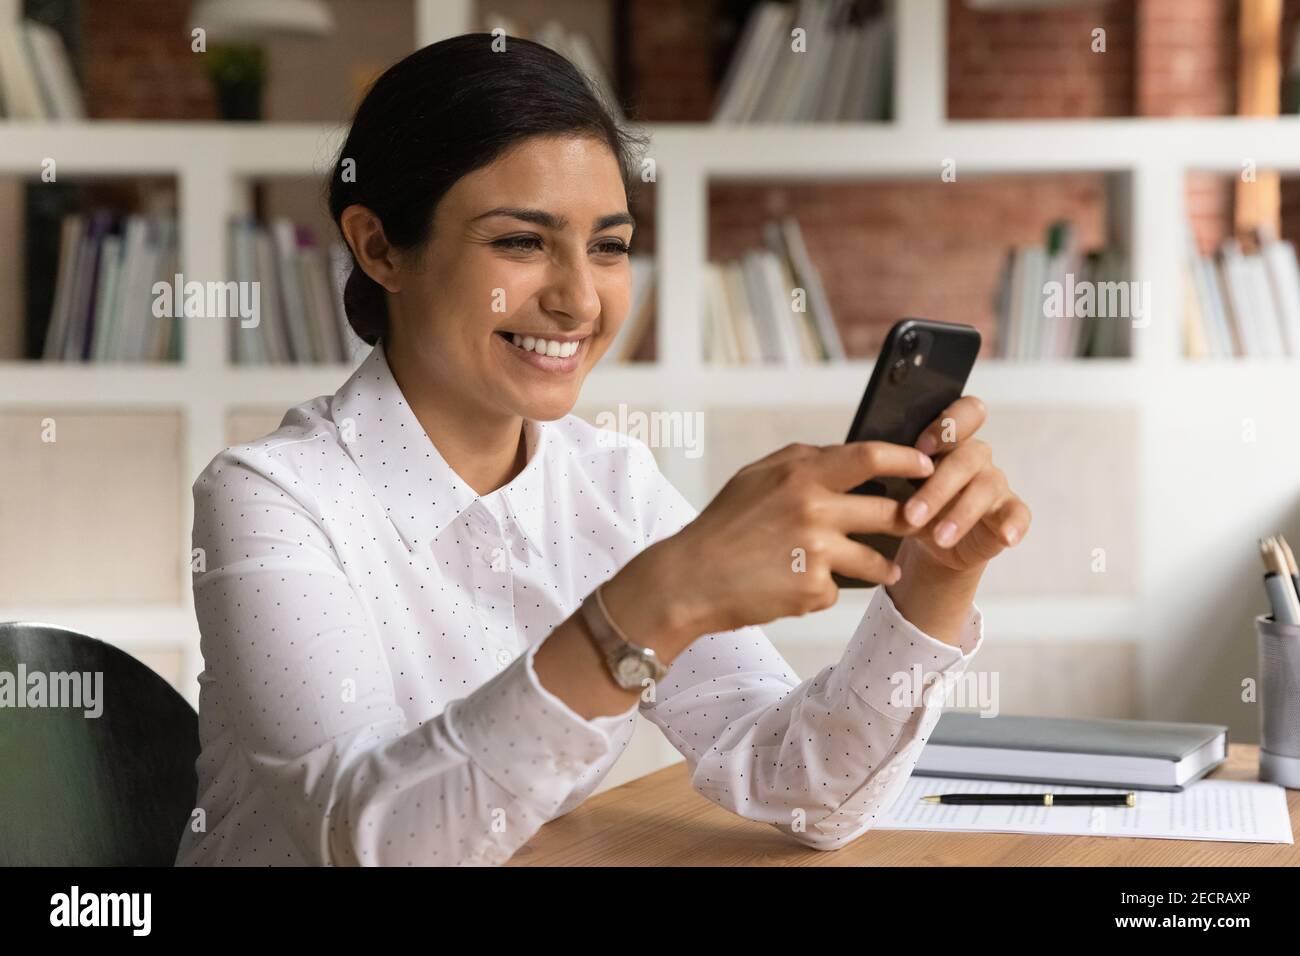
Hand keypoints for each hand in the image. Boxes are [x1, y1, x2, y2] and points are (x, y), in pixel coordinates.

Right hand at [649, 440, 935, 637]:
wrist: (689, 579)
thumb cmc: (722, 525)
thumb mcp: (755, 477)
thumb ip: (801, 461)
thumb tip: (846, 456)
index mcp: (800, 475)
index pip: (871, 457)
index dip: (907, 460)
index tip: (927, 466)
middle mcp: (814, 510)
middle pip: (889, 513)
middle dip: (908, 520)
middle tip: (915, 524)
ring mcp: (816, 553)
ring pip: (876, 560)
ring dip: (885, 566)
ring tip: (886, 568)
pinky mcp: (812, 591)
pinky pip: (838, 588)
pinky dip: (826, 589)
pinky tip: (801, 586)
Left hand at [897, 395, 1030, 574]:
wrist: (931, 542)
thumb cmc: (914, 502)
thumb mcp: (899, 488)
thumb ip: (895, 474)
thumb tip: (875, 470)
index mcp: (950, 441)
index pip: (964, 413)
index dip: (947, 425)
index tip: (920, 448)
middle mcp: (976, 456)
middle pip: (966, 459)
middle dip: (937, 488)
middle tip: (912, 514)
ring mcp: (995, 483)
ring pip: (986, 487)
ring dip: (962, 514)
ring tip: (940, 539)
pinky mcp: (1008, 511)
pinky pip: (1018, 513)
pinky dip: (1014, 524)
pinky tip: (1007, 538)